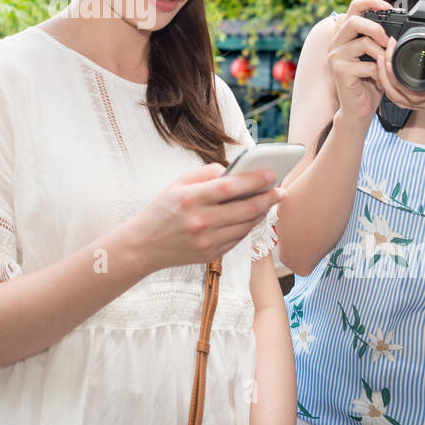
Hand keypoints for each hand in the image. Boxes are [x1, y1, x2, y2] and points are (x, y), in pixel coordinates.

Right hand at [130, 162, 285, 272]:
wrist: (144, 246)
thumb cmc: (162, 210)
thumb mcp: (176, 184)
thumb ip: (204, 174)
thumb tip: (231, 170)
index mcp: (191, 198)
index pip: (231, 186)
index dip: (255, 180)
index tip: (272, 175)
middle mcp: (200, 221)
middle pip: (245, 208)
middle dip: (268, 198)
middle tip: (281, 191)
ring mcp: (207, 240)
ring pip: (246, 226)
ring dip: (262, 213)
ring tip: (270, 202)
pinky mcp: (211, 254)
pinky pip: (238, 239)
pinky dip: (249, 227)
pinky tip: (254, 217)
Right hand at [326, 0, 396, 123]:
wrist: (359, 109)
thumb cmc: (370, 83)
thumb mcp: (377, 56)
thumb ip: (381, 41)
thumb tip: (396, 30)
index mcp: (345, 35)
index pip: (354, 7)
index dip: (371, 2)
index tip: (389, 7)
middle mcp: (336, 43)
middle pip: (353, 20)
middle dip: (376, 28)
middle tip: (387, 41)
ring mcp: (335, 56)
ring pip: (362, 42)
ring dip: (381, 53)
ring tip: (385, 64)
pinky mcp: (339, 70)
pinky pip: (366, 64)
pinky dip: (378, 71)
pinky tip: (377, 78)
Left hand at [374, 20, 424, 122]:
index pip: (407, 80)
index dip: (392, 64)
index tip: (392, 44)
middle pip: (394, 90)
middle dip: (383, 69)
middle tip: (384, 48)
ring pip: (395, 98)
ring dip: (383, 80)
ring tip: (382, 59)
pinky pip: (401, 100)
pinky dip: (391, 88)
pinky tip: (389, 73)